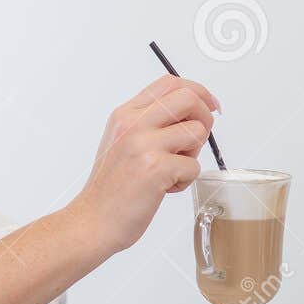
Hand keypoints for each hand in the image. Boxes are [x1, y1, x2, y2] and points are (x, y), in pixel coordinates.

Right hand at [69, 74, 220, 254]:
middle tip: (196, 139)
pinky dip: (185, 181)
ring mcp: (144, 145)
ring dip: (194, 153)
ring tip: (173, 169)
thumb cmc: (109, 188)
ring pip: (197, 131)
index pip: (169, 83)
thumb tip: (187, 114)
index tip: (209, 104)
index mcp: (125, 115)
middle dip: (204, 117)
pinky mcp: (156, 168)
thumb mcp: (120, 142)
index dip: (198, 91)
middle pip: (189, 98)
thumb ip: (147, 123)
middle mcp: (133, 124)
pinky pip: (194, 166)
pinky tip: (165, 188)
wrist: (93, 220)